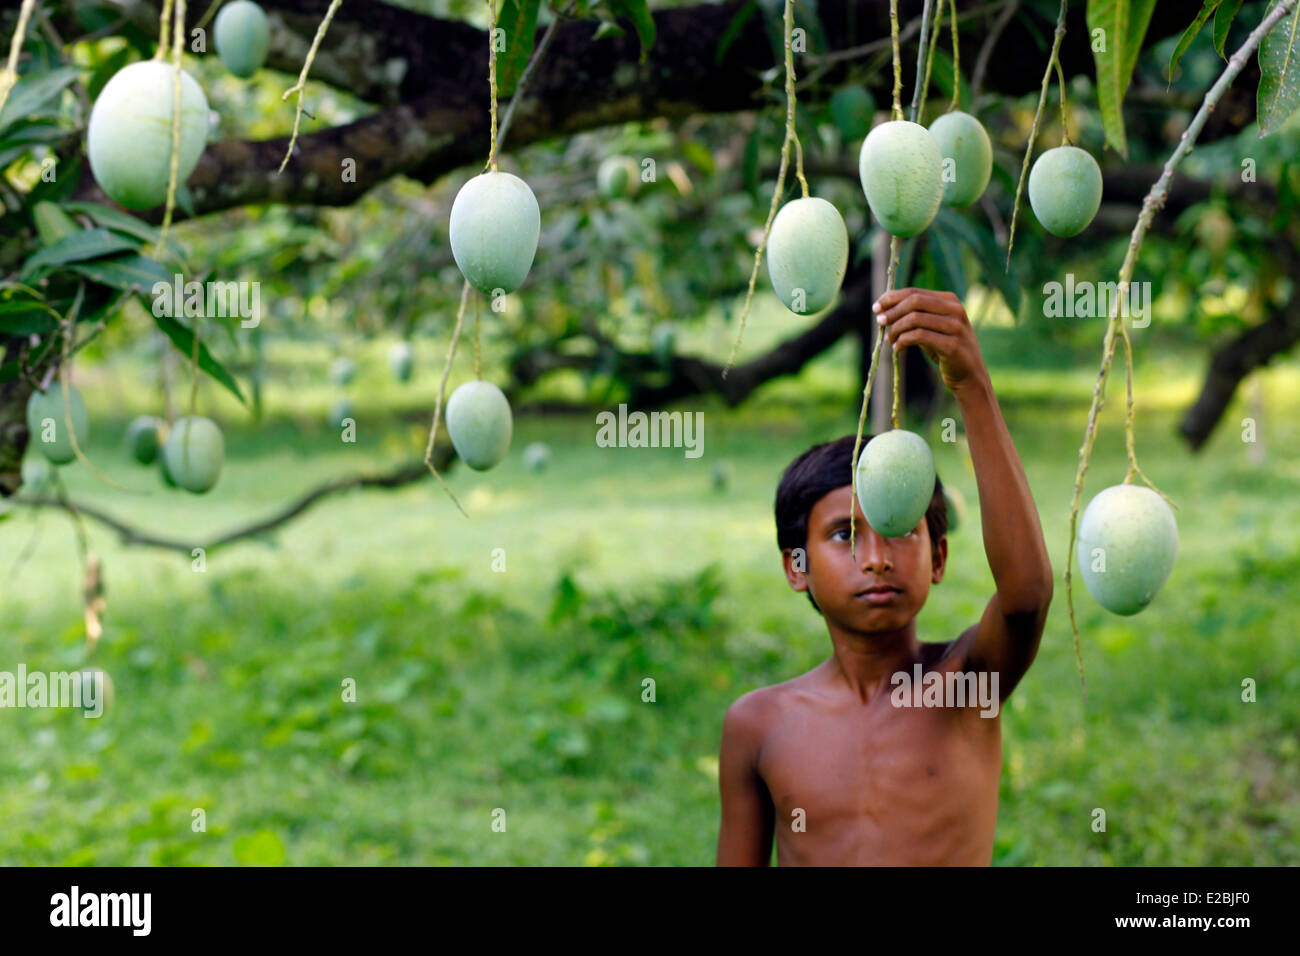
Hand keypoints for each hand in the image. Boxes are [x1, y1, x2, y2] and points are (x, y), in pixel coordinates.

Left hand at [872, 288, 988, 394]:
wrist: (968, 373)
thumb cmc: (945, 348)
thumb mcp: (931, 327)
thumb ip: (914, 316)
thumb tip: (883, 308)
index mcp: (949, 301)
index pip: (915, 292)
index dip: (892, 298)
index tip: (876, 307)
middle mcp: (955, 310)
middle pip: (914, 301)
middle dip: (892, 311)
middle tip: (879, 321)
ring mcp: (955, 326)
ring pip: (915, 319)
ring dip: (896, 329)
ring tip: (888, 339)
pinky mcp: (951, 345)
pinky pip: (919, 336)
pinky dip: (903, 341)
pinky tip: (897, 348)